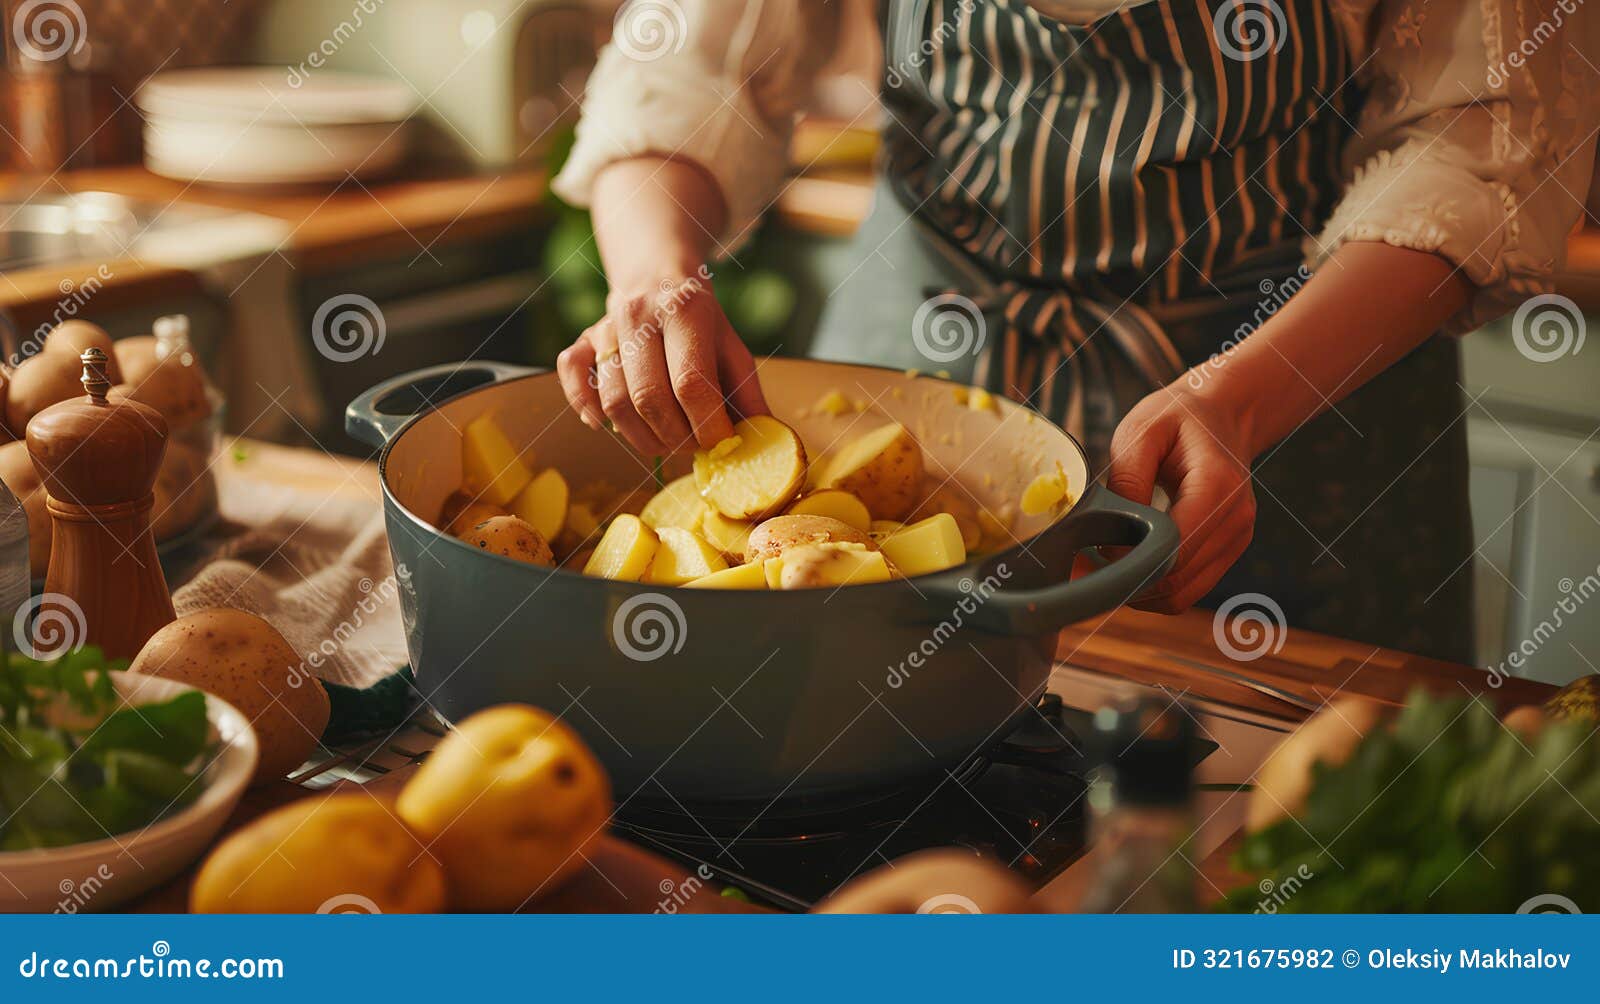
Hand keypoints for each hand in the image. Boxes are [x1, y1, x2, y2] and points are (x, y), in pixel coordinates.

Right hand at [555, 272, 767, 454]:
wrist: (658, 276)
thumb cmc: (701, 322)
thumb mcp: (733, 348)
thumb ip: (747, 395)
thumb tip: (761, 442)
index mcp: (685, 310)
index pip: (691, 382)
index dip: (707, 424)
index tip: (719, 444)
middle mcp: (639, 315)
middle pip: (650, 397)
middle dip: (676, 437)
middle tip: (694, 447)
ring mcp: (606, 326)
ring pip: (614, 401)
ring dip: (641, 436)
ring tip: (666, 442)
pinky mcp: (583, 338)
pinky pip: (572, 376)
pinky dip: (585, 407)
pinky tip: (606, 424)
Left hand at [1106, 384, 1257, 613]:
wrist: (1222, 415)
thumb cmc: (1179, 418)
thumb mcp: (1141, 431)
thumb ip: (1128, 479)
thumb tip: (1116, 533)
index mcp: (1217, 487)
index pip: (1175, 549)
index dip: (1130, 562)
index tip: (1091, 554)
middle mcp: (1235, 520)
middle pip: (1176, 580)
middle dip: (1126, 581)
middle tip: (1083, 567)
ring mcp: (1236, 539)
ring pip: (1181, 595)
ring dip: (1138, 591)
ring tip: (1102, 567)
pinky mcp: (1228, 551)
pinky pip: (1188, 589)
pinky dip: (1155, 587)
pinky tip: (1128, 565)